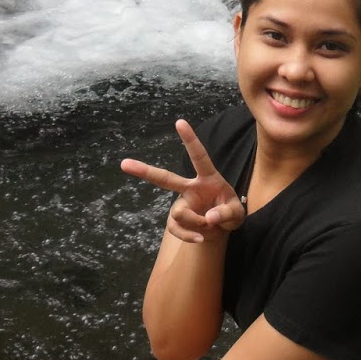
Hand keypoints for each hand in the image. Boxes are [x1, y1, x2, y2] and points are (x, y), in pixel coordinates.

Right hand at [121, 118, 245, 243]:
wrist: (223, 228)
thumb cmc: (231, 212)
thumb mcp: (237, 213)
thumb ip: (226, 213)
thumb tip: (207, 217)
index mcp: (208, 178)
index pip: (199, 156)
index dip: (190, 139)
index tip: (180, 122)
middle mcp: (190, 188)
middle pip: (165, 178)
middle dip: (144, 171)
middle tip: (123, 164)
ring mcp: (182, 203)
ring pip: (179, 213)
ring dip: (195, 222)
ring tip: (209, 226)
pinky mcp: (178, 220)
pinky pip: (176, 228)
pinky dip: (188, 235)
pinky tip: (200, 237)